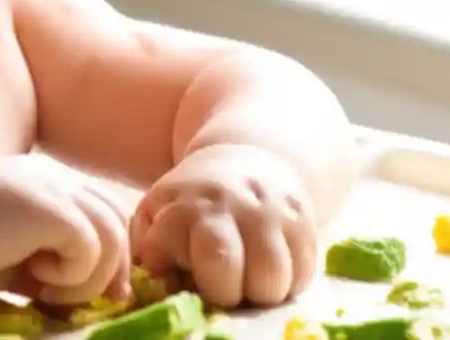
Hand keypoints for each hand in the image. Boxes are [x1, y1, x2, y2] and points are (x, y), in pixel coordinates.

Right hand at [0, 155, 131, 304]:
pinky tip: (33, 276)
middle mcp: (56, 178)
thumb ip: (38, 264)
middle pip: (115, 221)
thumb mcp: (3, 255)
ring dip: (90, 277)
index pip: (98, 211)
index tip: (98, 291)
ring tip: (48, 291)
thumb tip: (70, 295)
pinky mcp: (54, 210)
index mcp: (43, 183)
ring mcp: (57, 189)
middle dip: (113, 268)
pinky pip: (91, 249)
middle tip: (97, 302)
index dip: (106, 253)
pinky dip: (71, 274)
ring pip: (112, 236)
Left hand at [130, 144, 316, 307]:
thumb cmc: (193, 200)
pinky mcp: (303, 219)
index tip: (176, 273)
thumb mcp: (157, 211)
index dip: (171, 274)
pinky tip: (273, 268)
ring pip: (271, 277)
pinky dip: (290, 283)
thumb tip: (145, 288)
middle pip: (223, 265)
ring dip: (260, 292)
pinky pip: (302, 272)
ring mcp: (268, 210)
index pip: (168, 248)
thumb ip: (147, 248)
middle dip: (221, 292)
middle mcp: (226, 204)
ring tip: (249, 281)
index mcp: (181, 205)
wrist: (247, 157)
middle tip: (221, 287)